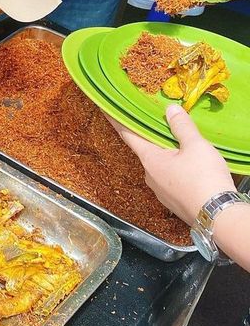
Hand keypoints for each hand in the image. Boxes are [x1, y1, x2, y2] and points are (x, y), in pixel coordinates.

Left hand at [108, 104, 235, 225]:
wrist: (218, 216)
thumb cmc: (204, 179)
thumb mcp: (195, 146)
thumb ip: (182, 126)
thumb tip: (170, 110)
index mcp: (149, 159)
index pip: (128, 134)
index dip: (117, 121)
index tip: (106, 111)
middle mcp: (149, 175)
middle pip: (147, 150)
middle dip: (153, 138)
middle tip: (162, 125)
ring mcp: (160, 190)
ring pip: (161, 165)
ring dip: (168, 155)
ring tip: (184, 146)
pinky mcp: (173, 200)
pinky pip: (171, 179)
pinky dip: (177, 169)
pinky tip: (192, 168)